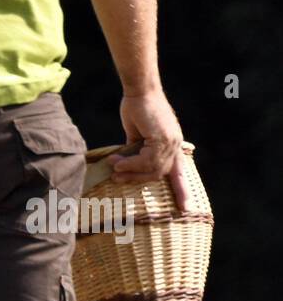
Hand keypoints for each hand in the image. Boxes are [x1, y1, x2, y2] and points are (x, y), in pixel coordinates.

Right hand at [111, 92, 190, 213]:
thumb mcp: (136, 133)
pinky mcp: (162, 138)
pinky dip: (130, 163)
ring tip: (114, 169)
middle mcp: (174, 145)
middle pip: (160, 174)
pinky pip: (145, 160)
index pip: (178, 173)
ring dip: (130, 171)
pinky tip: (117, 161)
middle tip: (116, 180)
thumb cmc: (136, 108)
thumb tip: (125, 163)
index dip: (182, 191)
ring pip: (152, 168)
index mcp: (171, 145)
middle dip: (137, 179)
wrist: (139, 91)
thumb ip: (135, 149)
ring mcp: (170, 141)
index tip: (186, 208)